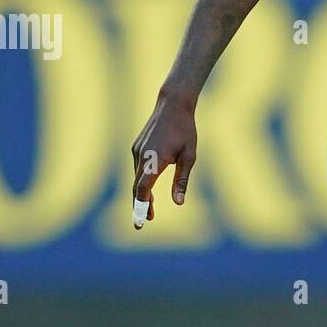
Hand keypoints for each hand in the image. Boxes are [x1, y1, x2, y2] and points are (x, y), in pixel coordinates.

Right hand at [130, 90, 197, 228]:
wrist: (173, 105)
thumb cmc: (185, 130)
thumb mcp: (189, 157)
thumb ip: (182, 180)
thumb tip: (179, 203)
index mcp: (155, 160)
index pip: (143, 189)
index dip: (141, 207)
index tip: (141, 222)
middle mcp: (141, 156)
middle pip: (137, 187)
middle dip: (141, 205)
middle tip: (146, 220)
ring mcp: (137, 150)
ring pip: (137, 178)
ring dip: (142, 193)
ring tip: (151, 208)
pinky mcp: (137, 146)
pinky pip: (138, 168)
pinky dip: (141, 180)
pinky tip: (149, 187)